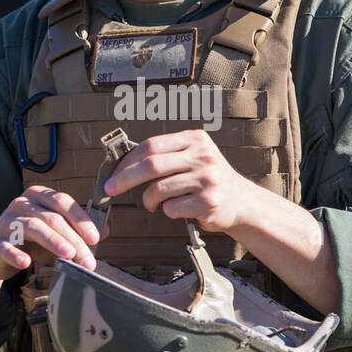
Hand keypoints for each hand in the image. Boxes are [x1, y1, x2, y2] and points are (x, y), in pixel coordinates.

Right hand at [0, 186, 108, 278]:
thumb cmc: (28, 240)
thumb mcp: (54, 233)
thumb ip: (78, 230)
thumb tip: (107, 230)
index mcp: (37, 196)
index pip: (62, 201)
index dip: (80, 219)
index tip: (95, 239)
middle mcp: (21, 203)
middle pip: (52, 218)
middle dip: (73, 239)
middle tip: (88, 259)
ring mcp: (6, 221)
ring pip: (33, 227)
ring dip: (53, 241)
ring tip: (68, 255)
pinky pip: (6, 246)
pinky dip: (16, 254)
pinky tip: (26, 263)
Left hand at [102, 130, 251, 233]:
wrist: (241, 202)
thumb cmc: (207, 180)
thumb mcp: (192, 157)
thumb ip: (165, 156)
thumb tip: (122, 163)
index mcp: (195, 139)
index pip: (151, 145)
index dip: (127, 161)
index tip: (113, 174)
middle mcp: (203, 156)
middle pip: (151, 165)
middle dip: (125, 179)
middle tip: (110, 190)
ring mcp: (207, 178)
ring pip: (158, 189)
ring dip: (148, 200)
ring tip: (152, 204)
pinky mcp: (208, 201)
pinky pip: (171, 208)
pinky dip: (166, 211)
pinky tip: (177, 209)